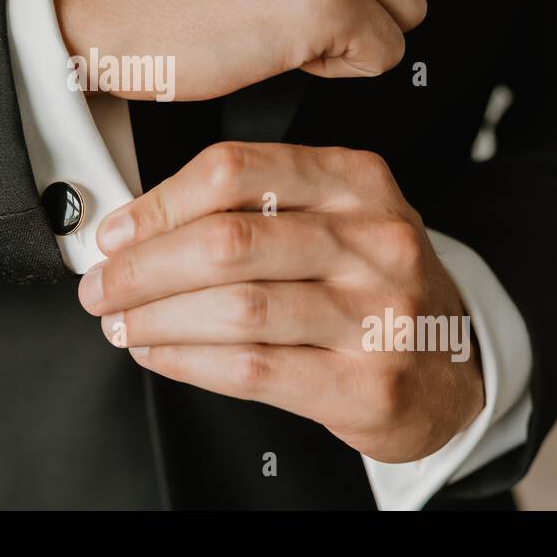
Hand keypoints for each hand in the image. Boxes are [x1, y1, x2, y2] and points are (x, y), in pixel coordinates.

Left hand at [78, 141, 484, 462]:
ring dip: (157, 318)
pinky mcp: (368, 385)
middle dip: (143, 268)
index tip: (116, 232)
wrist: (454, 366)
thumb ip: (254, 208)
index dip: (158, 204)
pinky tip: (160, 353)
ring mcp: (378, 315)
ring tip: (121, 323)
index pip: (236, 171)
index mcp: (357, 181)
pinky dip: (188, 361)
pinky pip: (254, 369)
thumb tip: (138, 227)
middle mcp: (375, 240)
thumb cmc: (372, 285)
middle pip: (228, 241)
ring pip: (236, 308)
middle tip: (102, 286)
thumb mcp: (336, 219)